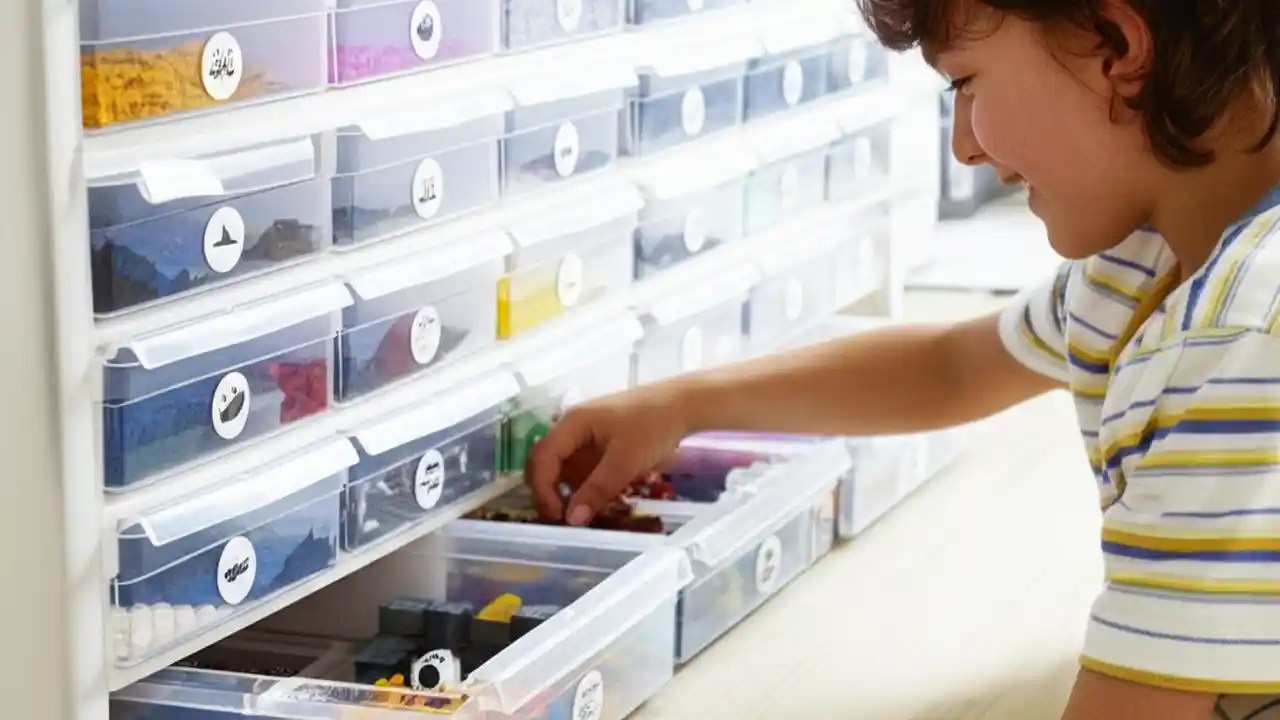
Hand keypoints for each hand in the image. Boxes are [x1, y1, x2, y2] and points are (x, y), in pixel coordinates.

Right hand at [524, 383, 693, 525]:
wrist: (684, 404)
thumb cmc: (653, 426)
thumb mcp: (625, 461)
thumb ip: (597, 490)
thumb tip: (571, 520)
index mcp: (572, 423)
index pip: (541, 458)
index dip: (542, 490)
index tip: (557, 516)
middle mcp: (573, 427)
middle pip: (547, 463)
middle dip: (549, 493)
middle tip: (562, 521)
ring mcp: (587, 436)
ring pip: (565, 469)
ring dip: (569, 492)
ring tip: (581, 516)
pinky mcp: (601, 443)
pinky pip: (584, 468)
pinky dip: (586, 486)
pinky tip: (598, 503)